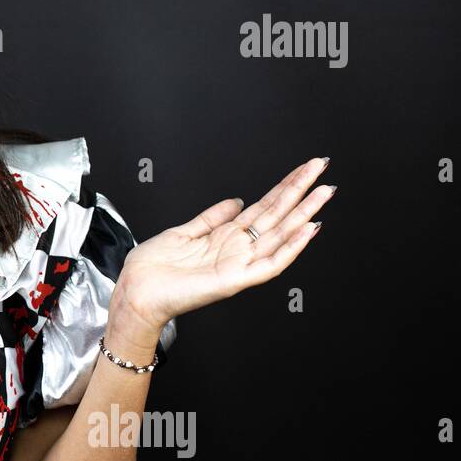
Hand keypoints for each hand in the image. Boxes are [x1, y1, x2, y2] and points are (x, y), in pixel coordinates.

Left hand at [113, 156, 334, 333]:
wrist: (135, 292)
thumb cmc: (153, 269)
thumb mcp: (183, 232)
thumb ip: (212, 217)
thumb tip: (236, 200)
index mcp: (226, 237)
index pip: (263, 207)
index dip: (284, 187)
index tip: (303, 169)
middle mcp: (237, 249)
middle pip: (277, 215)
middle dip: (300, 191)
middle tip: (321, 168)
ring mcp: (239, 264)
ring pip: (281, 235)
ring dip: (304, 213)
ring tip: (324, 192)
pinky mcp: (235, 280)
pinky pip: (270, 264)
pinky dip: (291, 248)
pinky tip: (308, 229)